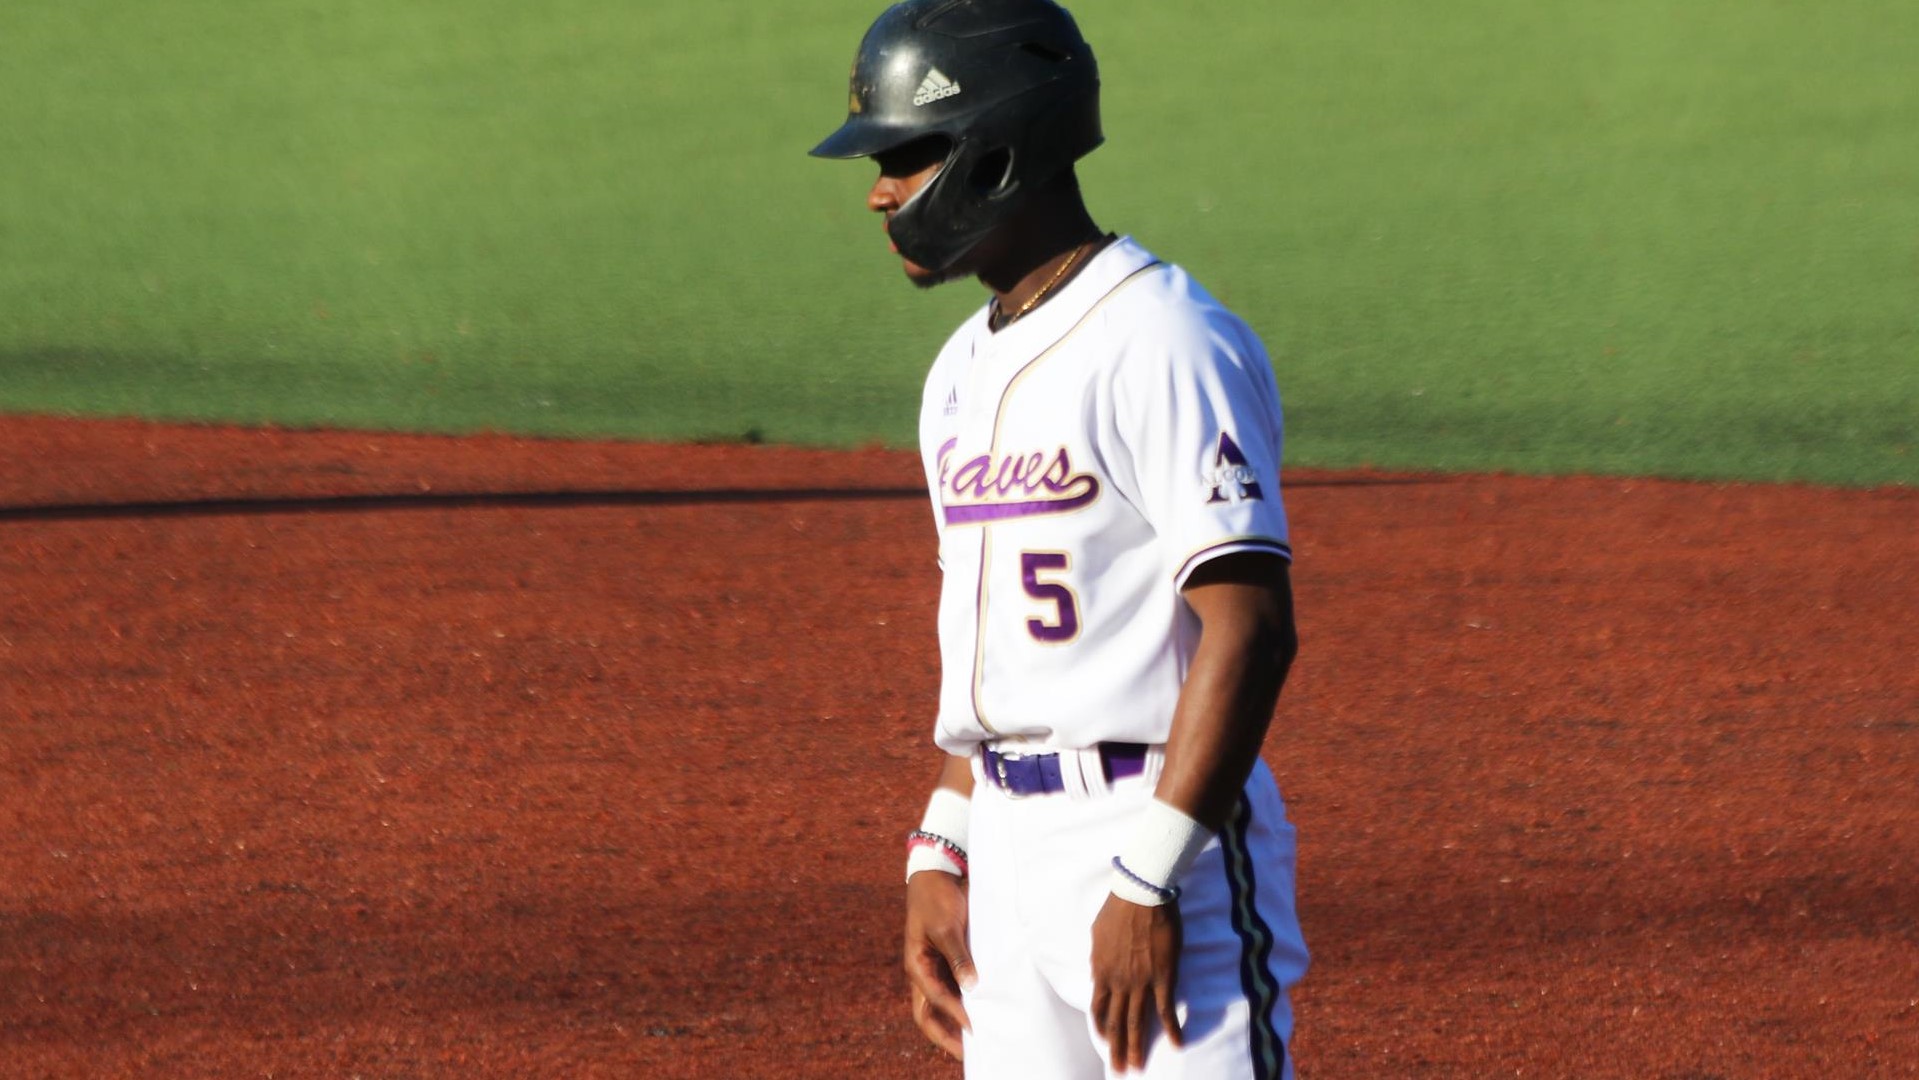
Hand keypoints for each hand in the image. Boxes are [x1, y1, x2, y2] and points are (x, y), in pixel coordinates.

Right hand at [903, 870, 975, 1058]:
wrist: (936, 873)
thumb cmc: (937, 899)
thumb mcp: (947, 926)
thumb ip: (958, 958)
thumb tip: (971, 987)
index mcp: (916, 965)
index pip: (934, 1001)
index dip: (954, 1016)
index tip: (975, 1029)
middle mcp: (923, 972)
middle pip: (928, 1014)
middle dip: (946, 1036)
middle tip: (969, 1052)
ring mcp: (934, 968)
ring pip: (940, 1006)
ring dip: (955, 1023)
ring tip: (978, 1039)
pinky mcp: (946, 961)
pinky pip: (953, 989)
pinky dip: (963, 1003)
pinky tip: (981, 1010)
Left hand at [1090, 892, 1182, 1072]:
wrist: (1140, 895)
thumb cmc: (1118, 908)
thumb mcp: (1098, 934)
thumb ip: (1098, 956)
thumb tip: (1097, 967)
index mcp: (1101, 971)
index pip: (1098, 1008)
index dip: (1101, 1028)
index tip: (1105, 1042)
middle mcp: (1119, 982)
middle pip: (1116, 1022)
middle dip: (1117, 1048)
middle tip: (1119, 1069)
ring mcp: (1141, 982)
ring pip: (1137, 1022)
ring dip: (1137, 1047)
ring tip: (1138, 1066)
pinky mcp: (1163, 977)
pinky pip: (1166, 1009)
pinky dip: (1172, 1029)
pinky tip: (1177, 1044)